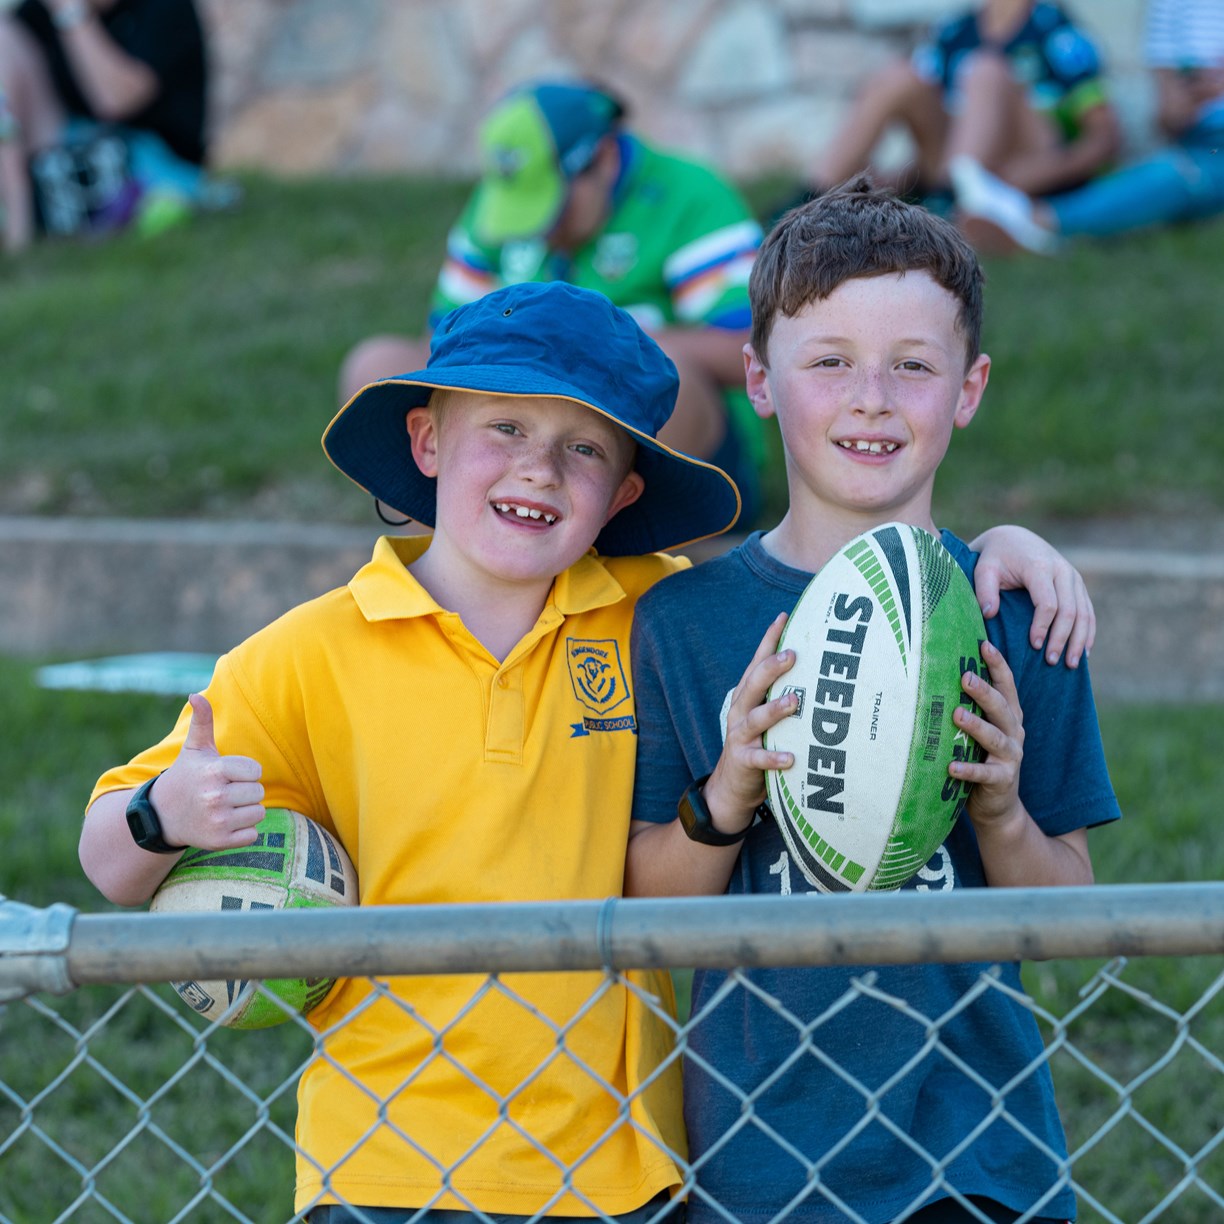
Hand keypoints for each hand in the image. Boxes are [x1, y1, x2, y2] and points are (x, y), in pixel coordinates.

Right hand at [153, 693, 265, 849]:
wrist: (162, 815)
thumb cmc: (186, 777)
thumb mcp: (194, 749)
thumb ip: (202, 721)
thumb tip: (196, 695)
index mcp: (214, 771)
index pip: (256, 771)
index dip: (246, 772)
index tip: (229, 774)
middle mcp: (215, 796)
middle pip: (259, 792)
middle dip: (246, 791)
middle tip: (226, 792)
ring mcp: (217, 820)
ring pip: (258, 813)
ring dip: (247, 811)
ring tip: (226, 807)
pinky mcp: (219, 841)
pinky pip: (253, 835)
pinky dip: (244, 831)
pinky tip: (226, 824)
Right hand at [703, 613, 797, 834]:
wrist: (731, 786)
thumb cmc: (758, 744)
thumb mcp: (767, 718)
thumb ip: (783, 697)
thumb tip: (818, 675)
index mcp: (748, 697)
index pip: (757, 663)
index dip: (769, 640)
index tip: (784, 617)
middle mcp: (741, 711)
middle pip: (754, 684)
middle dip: (772, 668)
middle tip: (793, 655)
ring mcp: (740, 736)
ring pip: (757, 718)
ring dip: (775, 709)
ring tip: (795, 702)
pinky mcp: (743, 761)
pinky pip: (759, 758)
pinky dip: (774, 757)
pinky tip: (791, 758)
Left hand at [951, 641, 1023, 830]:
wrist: (998, 805)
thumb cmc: (981, 758)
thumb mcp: (980, 731)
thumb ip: (971, 707)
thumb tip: (942, 675)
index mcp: (1009, 716)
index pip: (1006, 686)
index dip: (997, 665)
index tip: (984, 644)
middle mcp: (1013, 732)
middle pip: (1001, 707)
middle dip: (985, 691)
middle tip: (965, 676)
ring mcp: (1010, 757)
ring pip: (994, 737)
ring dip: (976, 725)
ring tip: (957, 714)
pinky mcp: (1002, 780)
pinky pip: (984, 773)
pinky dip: (968, 769)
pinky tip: (951, 766)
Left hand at [969, 524, 1094, 666]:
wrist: (1013, 538)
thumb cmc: (995, 557)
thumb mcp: (983, 569)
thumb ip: (984, 590)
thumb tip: (989, 614)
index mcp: (1039, 567)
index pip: (1048, 603)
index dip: (1043, 627)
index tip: (1034, 646)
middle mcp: (1062, 570)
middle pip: (1070, 610)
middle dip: (1062, 638)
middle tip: (1052, 662)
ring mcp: (1073, 577)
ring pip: (1084, 612)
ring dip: (1079, 640)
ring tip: (1071, 664)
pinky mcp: (1077, 584)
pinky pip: (1088, 609)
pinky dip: (1088, 631)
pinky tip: (1084, 651)